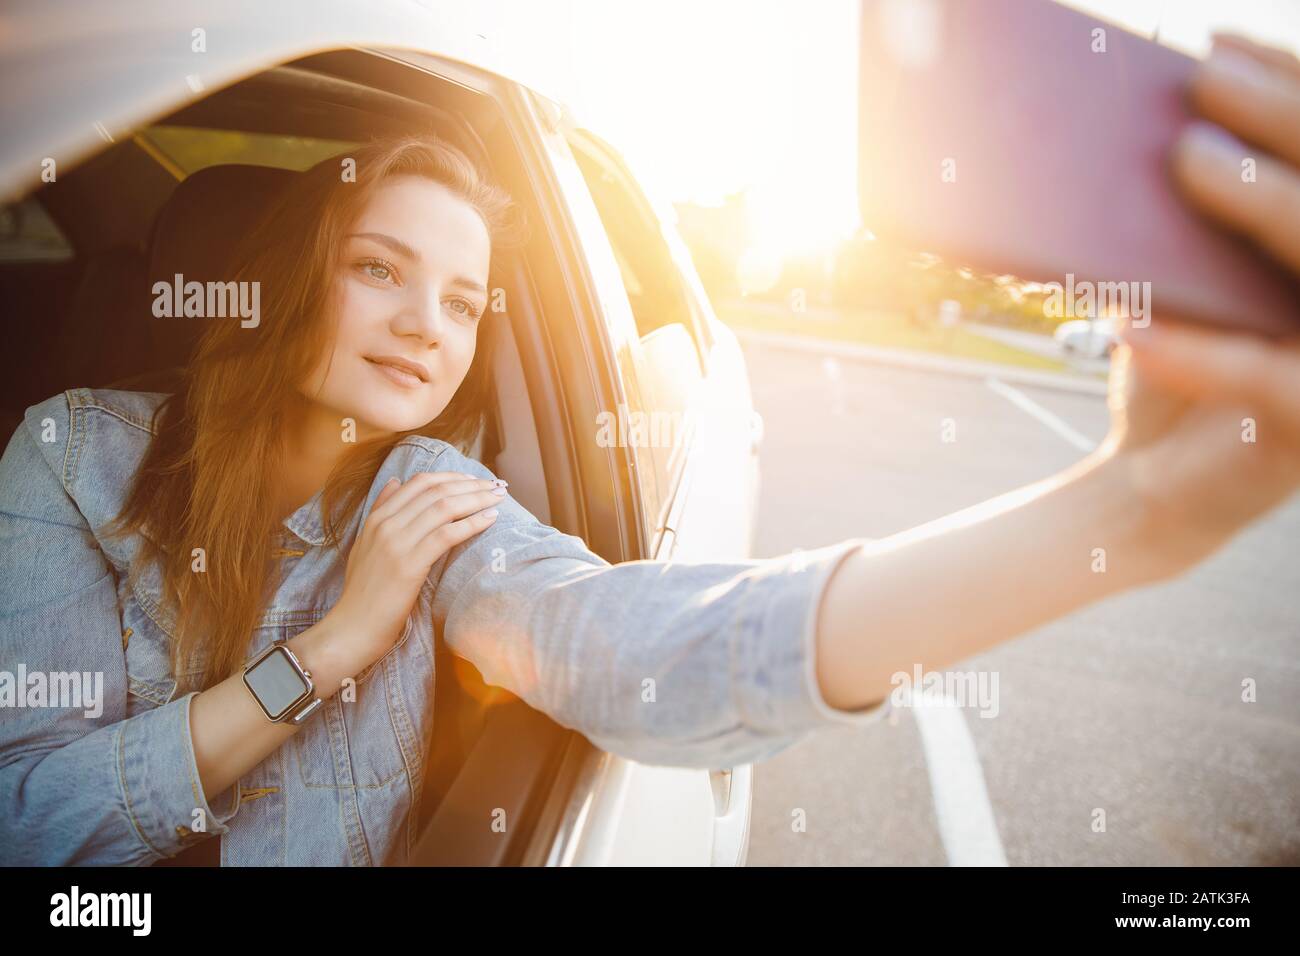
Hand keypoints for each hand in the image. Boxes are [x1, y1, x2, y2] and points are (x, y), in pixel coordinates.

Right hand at [331, 471, 505, 658]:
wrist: (353, 626)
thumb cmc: (364, 591)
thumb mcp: (365, 543)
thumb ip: (380, 510)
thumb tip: (395, 480)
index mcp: (377, 518)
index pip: (420, 482)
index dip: (452, 476)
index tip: (475, 479)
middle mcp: (386, 524)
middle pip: (436, 491)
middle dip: (471, 485)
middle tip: (496, 485)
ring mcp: (397, 543)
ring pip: (444, 507)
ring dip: (477, 499)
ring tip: (499, 498)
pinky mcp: (409, 565)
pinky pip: (447, 535)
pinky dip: (472, 523)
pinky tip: (491, 520)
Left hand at [1099, 33, 1299, 575]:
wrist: (1153, 481)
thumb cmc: (1168, 366)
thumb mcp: (1165, 286)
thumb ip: (1170, 226)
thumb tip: (1134, 134)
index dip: (1293, 90)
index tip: (1219, 44)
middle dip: (1283, 121)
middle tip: (1204, 79)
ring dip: (1263, 204)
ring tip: (1187, 160)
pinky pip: (1261, 377)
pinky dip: (1195, 349)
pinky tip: (1130, 322)